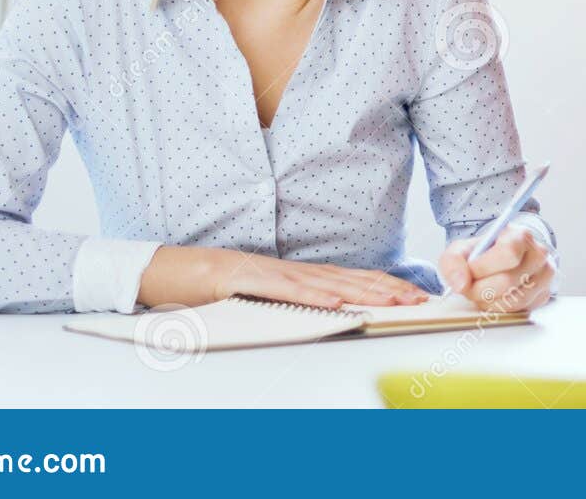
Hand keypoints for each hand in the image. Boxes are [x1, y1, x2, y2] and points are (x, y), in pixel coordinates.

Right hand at [137, 246, 429, 309]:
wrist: (166, 271)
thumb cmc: (211, 289)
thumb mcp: (260, 301)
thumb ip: (291, 305)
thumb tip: (328, 315)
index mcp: (296, 277)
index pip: (349, 279)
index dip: (383, 286)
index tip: (414, 295)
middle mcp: (288, 271)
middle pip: (346, 279)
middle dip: (386, 289)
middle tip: (418, 299)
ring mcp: (267, 273)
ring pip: (323, 283)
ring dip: (360, 292)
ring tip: (391, 301)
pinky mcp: (243, 279)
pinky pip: (282, 290)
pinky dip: (311, 296)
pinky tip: (335, 302)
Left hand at [437, 227, 555, 312]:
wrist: (499, 262)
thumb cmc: (483, 255)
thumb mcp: (462, 250)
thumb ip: (453, 262)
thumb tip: (461, 284)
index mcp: (520, 236)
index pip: (508, 252)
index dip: (484, 267)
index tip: (471, 270)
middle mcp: (538, 255)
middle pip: (508, 281)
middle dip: (481, 289)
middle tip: (470, 288)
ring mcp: (544, 277)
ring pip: (513, 300)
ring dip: (489, 302)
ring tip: (481, 293)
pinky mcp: (543, 296)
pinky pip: (519, 310)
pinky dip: (500, 308)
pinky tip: (494, 298)